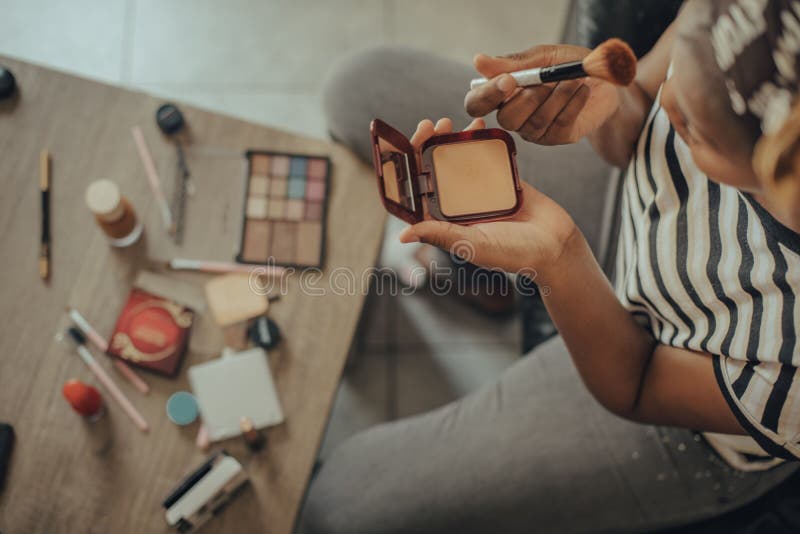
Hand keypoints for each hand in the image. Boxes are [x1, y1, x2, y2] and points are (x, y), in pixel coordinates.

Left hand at [399, 118, 579, 279]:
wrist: (557, 246)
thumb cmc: (514, 254)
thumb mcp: (474, 245)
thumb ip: (442, 235)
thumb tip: (404, 235)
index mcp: (446, 221)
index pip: (419, 193)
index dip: (410, 170)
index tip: (409, 149)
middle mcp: (459, 204)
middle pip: (436, 170)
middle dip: (429, 146)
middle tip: (431, 126)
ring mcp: (480, 189)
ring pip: (459, 159)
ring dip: (452, 139)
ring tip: (449, 123)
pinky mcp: (502, 178)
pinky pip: (487, 155)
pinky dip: (481, 139)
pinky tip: (479, 125)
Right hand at [464, 45, 619, 144]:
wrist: (603, 80)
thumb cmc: (567, 65)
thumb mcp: (542, 56)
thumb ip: (513, 63)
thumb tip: (478, 61)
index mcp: (502, 93)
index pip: (476, 104)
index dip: (487, 96)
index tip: (509, 80)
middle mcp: (513, 116)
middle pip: (505, 119)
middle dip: (529, 98)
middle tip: (548, 79)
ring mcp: (534, 130)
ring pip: (536, 121)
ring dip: (557, 95)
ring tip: (574, 79)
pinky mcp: (556, 137)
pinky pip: (559, 124)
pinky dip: (573, 102)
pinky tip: (582, 90)